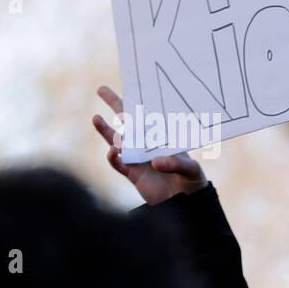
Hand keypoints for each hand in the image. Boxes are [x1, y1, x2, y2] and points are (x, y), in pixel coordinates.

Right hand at [92, 85, 207, 206]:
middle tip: (101, 89)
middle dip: (115, 104)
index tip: (130, 83)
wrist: (185, 204)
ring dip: (106, 131)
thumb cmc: (192, 181)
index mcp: (162, 136)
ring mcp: (137, 157)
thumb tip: (155, 161)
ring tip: (96, 119)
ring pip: (117, 140)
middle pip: (128, 121)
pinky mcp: (132, 173)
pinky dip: (113, 158)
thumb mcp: (191, 170)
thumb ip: (176, 163)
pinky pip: (118, 163)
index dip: (140, 100)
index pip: (150, 114)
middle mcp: (147, 143)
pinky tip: (111, 152)